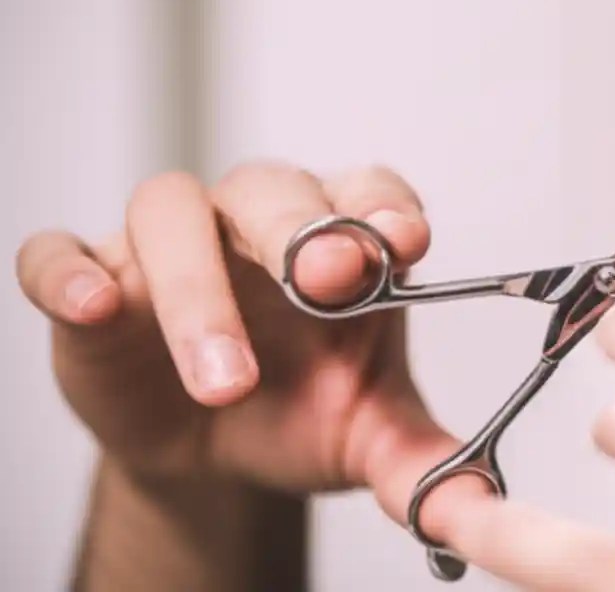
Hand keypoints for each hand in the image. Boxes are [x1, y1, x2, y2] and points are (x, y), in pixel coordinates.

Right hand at [15, 163, 483, 530]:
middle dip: (299, 229)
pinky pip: (60, 252)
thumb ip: (424, 458)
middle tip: (327, 278)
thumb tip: (479, 500)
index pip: (367, 193)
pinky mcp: (96, 282)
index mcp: (340, 243)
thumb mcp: (369, 436)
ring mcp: (172, 247)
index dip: (385, 208)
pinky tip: (92, 305)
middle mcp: (257, 225)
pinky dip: (68, 271)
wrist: (217, 451)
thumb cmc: (301, 413)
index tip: (407, 241)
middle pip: (272, 188)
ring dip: (198, 289)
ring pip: (173, 216)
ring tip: (226, 378)